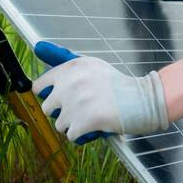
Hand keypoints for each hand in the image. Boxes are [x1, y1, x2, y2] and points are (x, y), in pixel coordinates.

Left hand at [31, 41, 168, 142]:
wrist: (143, 99)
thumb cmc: (117, 85)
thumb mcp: (92, 65)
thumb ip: (65, 61)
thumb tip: (38, 47)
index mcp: (71, 68)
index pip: (39, 86)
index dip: (49, 95)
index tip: (60, 99)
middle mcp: (70, 84)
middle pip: (47, 108)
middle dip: (62, 112)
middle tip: (81, 109)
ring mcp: (76, 104)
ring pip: (59, 124)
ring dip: (74, 125)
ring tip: (91, 117)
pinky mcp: (84, 122)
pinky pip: (71, 136)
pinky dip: (82, 135)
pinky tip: (95, 126)